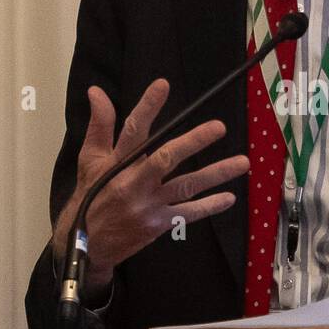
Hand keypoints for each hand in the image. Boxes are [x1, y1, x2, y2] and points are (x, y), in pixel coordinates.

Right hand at [52, 78, 249, 292]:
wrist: (86, 243)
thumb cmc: (90, 194)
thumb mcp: (89, 158)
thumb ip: (99, 124)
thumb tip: (96, 91)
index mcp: (116, 162)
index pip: (133, 130)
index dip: (147, 107)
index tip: (163, 85)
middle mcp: (133, 182)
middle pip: (166, 158)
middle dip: (193, 142)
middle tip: (218, 128)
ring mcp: (148, 205)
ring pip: (185, 185)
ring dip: (216, 174)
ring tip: (242, 162)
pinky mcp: (158, 224)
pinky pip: (187, 213)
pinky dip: (209, 206)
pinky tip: (229, 197)